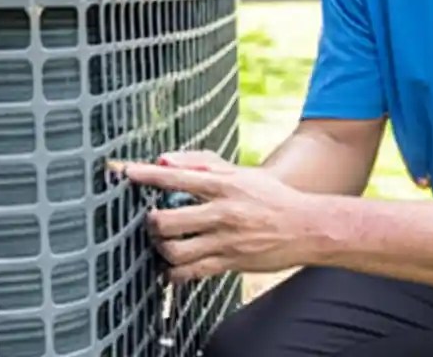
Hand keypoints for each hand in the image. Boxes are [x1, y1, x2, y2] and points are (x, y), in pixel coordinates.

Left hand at [120, 158, 320, 283]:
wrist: (307, 227)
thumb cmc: (269, 196)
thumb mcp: (238, 172)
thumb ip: (200, 164)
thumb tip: (163, 160)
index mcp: (223, 185)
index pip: (175, 177)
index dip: (146, 175)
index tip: (125, 173)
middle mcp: (222, 212)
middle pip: (167, 220)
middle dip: (150, 221)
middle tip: (150, 219)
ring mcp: (225, 241)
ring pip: (175, 250)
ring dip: (160, 247)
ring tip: (161, 241)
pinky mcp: (230, 263)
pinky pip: (191, 273)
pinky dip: (173, 272)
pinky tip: (170, 267)